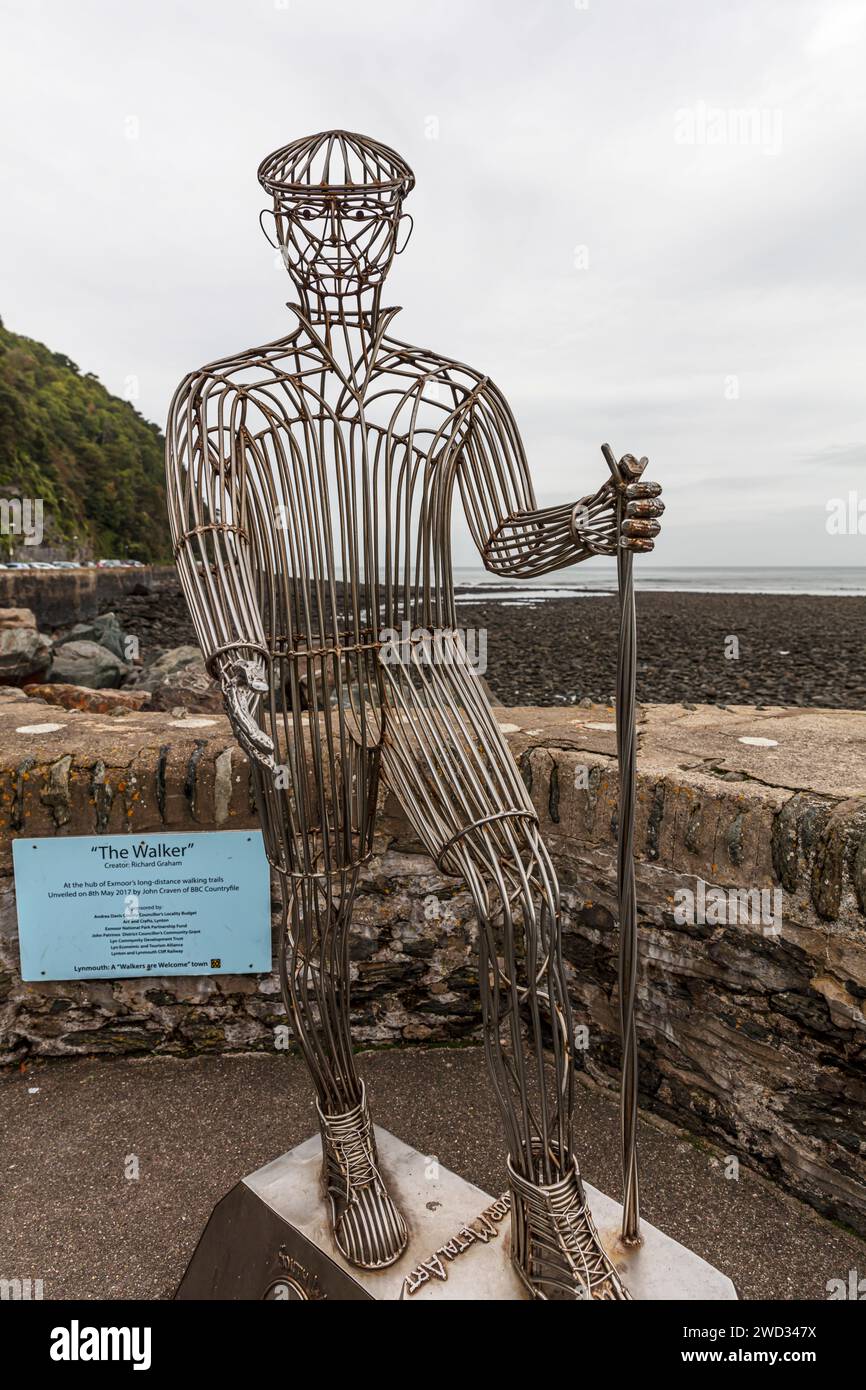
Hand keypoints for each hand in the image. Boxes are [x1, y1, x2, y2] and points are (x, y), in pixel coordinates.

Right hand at [215, 653, 274, 769]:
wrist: (230, 672)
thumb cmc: (240, 669)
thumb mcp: (246, 667)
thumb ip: (252, 676)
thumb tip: (263, 688)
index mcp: (233, 704)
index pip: (245, 723)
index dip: (256, 736)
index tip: (271, 747)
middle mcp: (233, 716)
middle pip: (244, 738)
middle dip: (256, 753)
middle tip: (271, 767)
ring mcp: (237, 722)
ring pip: (246, 743)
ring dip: (257, 756)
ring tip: (272, 769)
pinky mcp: (243, 724)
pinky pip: (249, 740)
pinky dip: (257, 751)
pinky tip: (268, 763)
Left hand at [612, 453, 664, 553]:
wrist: (595, 521)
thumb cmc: (610, 498)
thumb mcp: (614, 479)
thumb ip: (626, 466)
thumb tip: (636, 467)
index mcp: (646, 494)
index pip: (655, 489)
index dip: (644, 489)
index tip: (627, 490)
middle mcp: (650, 511)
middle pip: (658, 508)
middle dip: (644, 507)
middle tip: (628, 507)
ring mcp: (647, 528)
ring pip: (655, 527)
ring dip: (640, 526)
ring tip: (623, 526)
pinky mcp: (641, 543)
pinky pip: (648, 545)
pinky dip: (637, 544)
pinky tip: (623, 541)